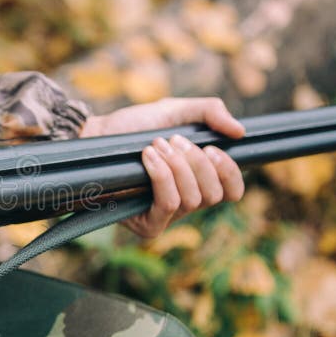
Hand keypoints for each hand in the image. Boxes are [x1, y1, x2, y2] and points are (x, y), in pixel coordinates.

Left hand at [80, 97, 245, 237]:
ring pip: (192, 199)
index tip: (213, 149)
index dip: (231, 173)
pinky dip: (163, 176)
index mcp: (197, 180)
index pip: (231, 192)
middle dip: (198, 163)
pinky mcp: (147, 225)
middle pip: (213, 195)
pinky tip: (148, 158)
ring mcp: (166, 217)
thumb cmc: (133, 126)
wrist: (95, 135)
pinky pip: (169, 204)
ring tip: (156, 145)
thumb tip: (241, 132)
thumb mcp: (174, 111)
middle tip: (174, 140)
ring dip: (177, 166)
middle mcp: (185, 202)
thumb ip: (208, 112)